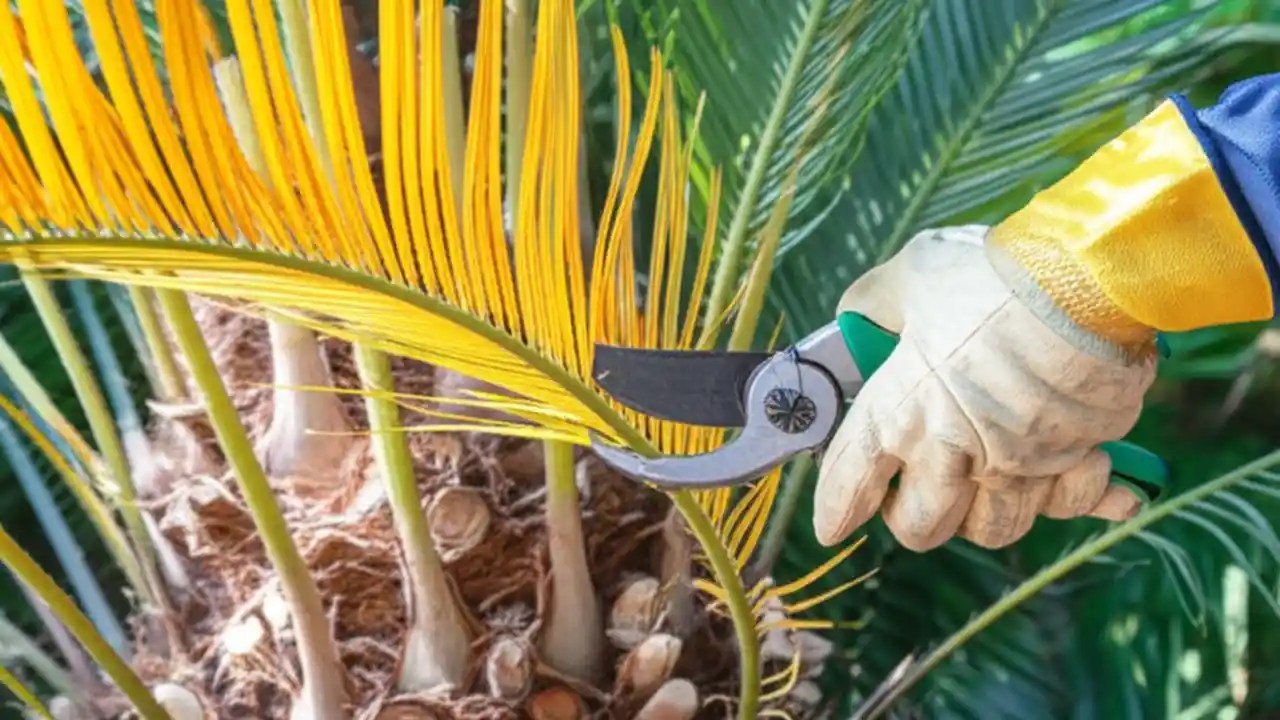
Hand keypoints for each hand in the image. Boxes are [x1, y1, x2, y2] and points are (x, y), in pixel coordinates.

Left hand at [812, 225, 1157, 550]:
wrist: (1094, 280)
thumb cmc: (995, 274)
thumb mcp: (915, 275)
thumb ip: (879, 304)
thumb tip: (860, 316)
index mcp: (901, 409)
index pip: (851, 480)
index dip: (836, 507)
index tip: (832, 524)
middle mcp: (955, 450)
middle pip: (920, 527)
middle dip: (911, 518)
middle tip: (915, 491)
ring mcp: (1019, 462)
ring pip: (994, 528)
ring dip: (987, 513)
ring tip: (986, 477)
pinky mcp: (1078, 456)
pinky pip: (1075, 501)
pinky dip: (1081, 497)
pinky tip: (1091, 478)